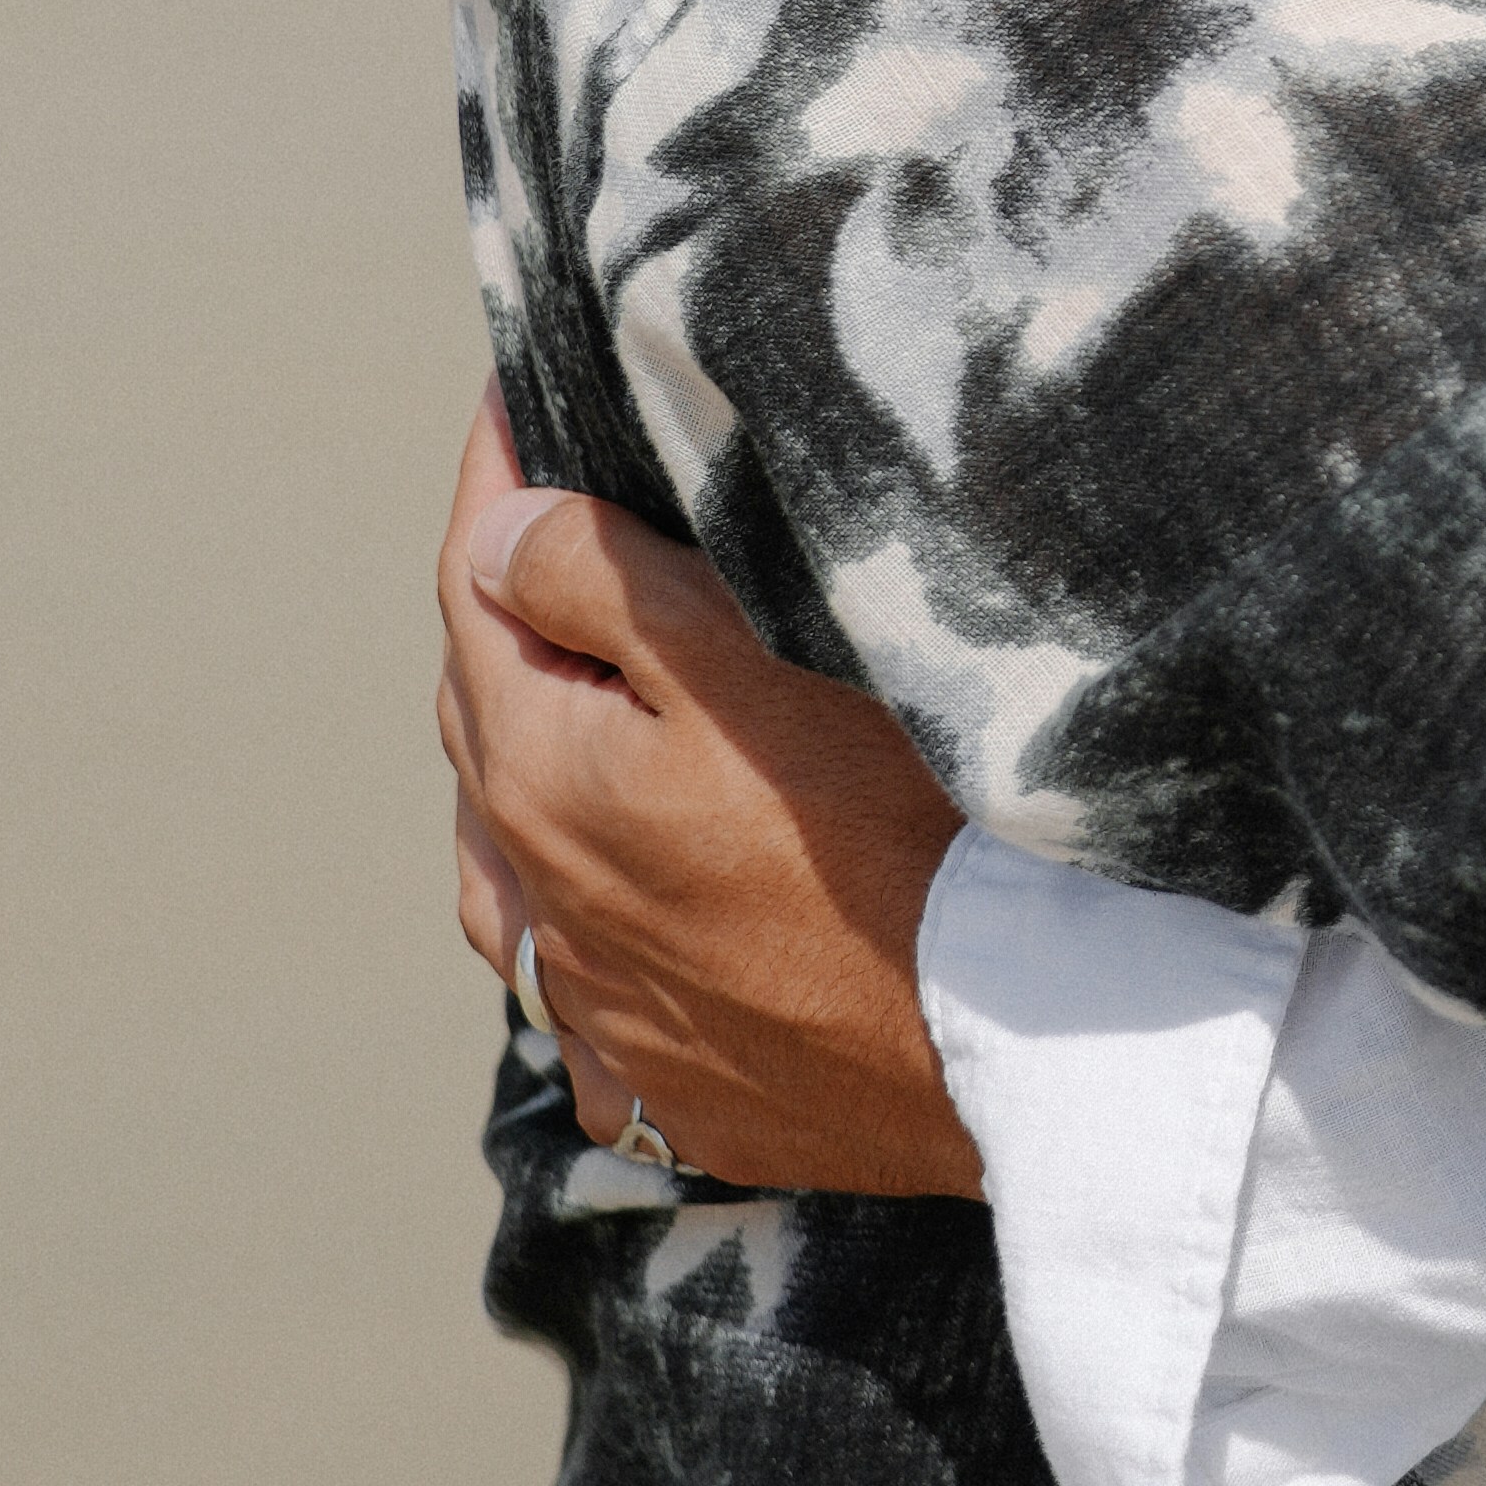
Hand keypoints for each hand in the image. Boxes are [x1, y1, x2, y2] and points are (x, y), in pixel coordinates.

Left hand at [435, 384, 981, 1195]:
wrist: (1010, 1051)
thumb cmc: (900, 835)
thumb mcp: (752, 663)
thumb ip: (603, 583)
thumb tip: (495, 534)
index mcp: (541, 778)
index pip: (475, 588)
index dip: (491, 480)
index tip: (509, 396)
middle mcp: (541, 906)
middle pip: (487, 723)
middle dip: (511, 616)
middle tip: (553, 527)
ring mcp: (600, 1014)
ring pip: (513, 870)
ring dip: (525, 779)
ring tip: (568, 714)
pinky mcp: (670, 1089)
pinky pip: (587, 998)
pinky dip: (590, 930)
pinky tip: (635, 908)